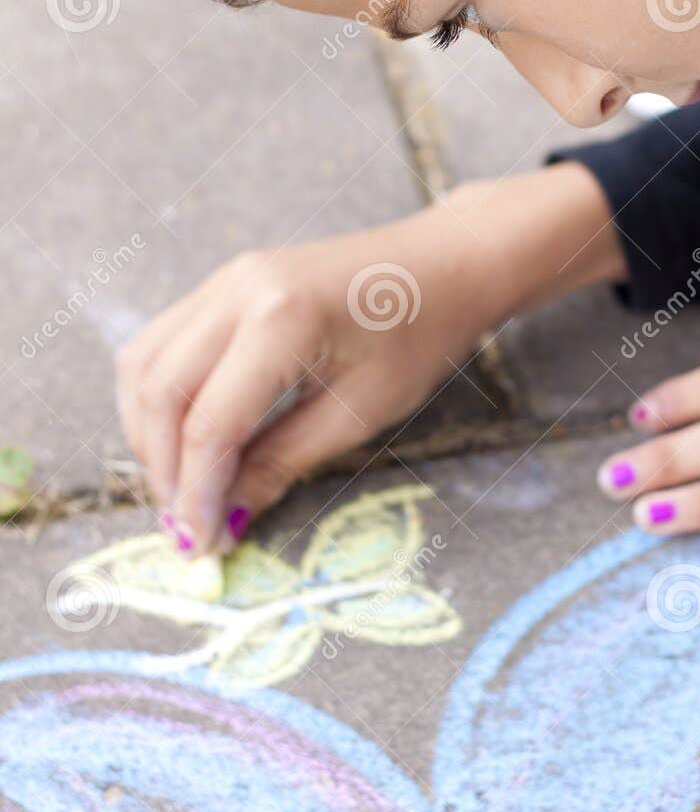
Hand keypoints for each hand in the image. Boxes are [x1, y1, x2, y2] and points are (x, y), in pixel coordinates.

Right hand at [116, 162, 620, 556]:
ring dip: (148, 433)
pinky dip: (158, 396)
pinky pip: (161, 342)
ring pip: (145, 364)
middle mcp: (237, 290)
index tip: (198, 547)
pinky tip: (181, 438)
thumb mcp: (360, 412)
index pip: (209, 424)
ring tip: (179, 488)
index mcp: (280, 320)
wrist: (442, 263)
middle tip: (184, 527)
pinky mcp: (223, 282)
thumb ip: (281, 462)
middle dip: (162, 470)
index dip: (195, 494)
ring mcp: (224, 279)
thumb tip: (225, 520)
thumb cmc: (419, 336)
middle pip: (160, 393)